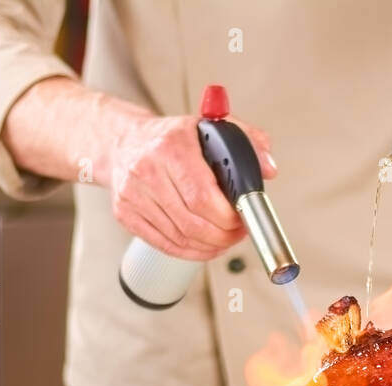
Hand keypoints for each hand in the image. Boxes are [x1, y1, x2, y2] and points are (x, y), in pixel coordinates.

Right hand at [108, 114, 277, 260]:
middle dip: (223, 235)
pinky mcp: (126, 213)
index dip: (227, 217)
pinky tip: (204, 246)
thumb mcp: (210, 126)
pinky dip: (190, 252)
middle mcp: (147, 169)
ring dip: (209, 246)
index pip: (202, 196)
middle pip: (192, 222)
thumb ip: (247, 140)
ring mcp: (133, 194)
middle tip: (238, 233)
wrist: (123, 141)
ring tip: (225, 239)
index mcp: (171, 146)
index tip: (242, 219)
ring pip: (180, 237)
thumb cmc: (169, 137)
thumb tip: (268, 168)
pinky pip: (164, 244)